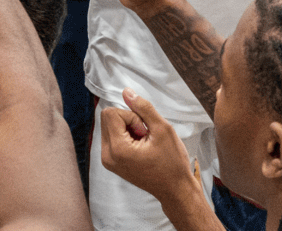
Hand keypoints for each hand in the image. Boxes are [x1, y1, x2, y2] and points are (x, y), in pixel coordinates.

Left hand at [101, 89, 203, 203]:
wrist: (175, 189)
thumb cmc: (172, 163)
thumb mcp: (162, 129)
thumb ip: (143, 108)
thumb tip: (126, 92)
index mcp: (117, 149)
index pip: (110, 112)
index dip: (131, 116)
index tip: (145, 131)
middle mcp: (107, 156)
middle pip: (107, 118)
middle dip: (128, 121)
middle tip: (145, 136)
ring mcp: (107, 160)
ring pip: (110, 126)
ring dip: (127, 129)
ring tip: (144, 144)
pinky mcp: (110, 162)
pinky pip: (112, 136)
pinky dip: (126, 137)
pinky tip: (140, 148)